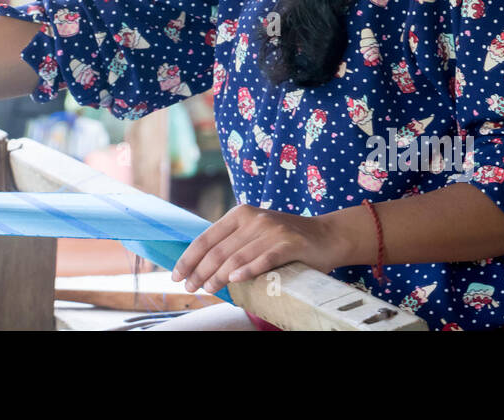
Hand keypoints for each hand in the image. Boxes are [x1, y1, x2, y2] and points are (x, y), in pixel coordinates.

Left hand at [171, 203, 355, 295]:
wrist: (327, 236)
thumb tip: (200, 266)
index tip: (177, 275)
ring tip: (207, 289)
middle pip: (219, 249)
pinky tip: (235, 279)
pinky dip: (248, 270)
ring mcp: (272, 230)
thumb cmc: (286, 241)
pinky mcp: (289, 243)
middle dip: (200, 271)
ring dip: (218, 275)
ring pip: (237, 256)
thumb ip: (234, 243)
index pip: (207, 238)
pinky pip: (264, 258)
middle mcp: (254, 218)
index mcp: (240, 214)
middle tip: (190, 288)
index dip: (189, 258)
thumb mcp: (256, 234)